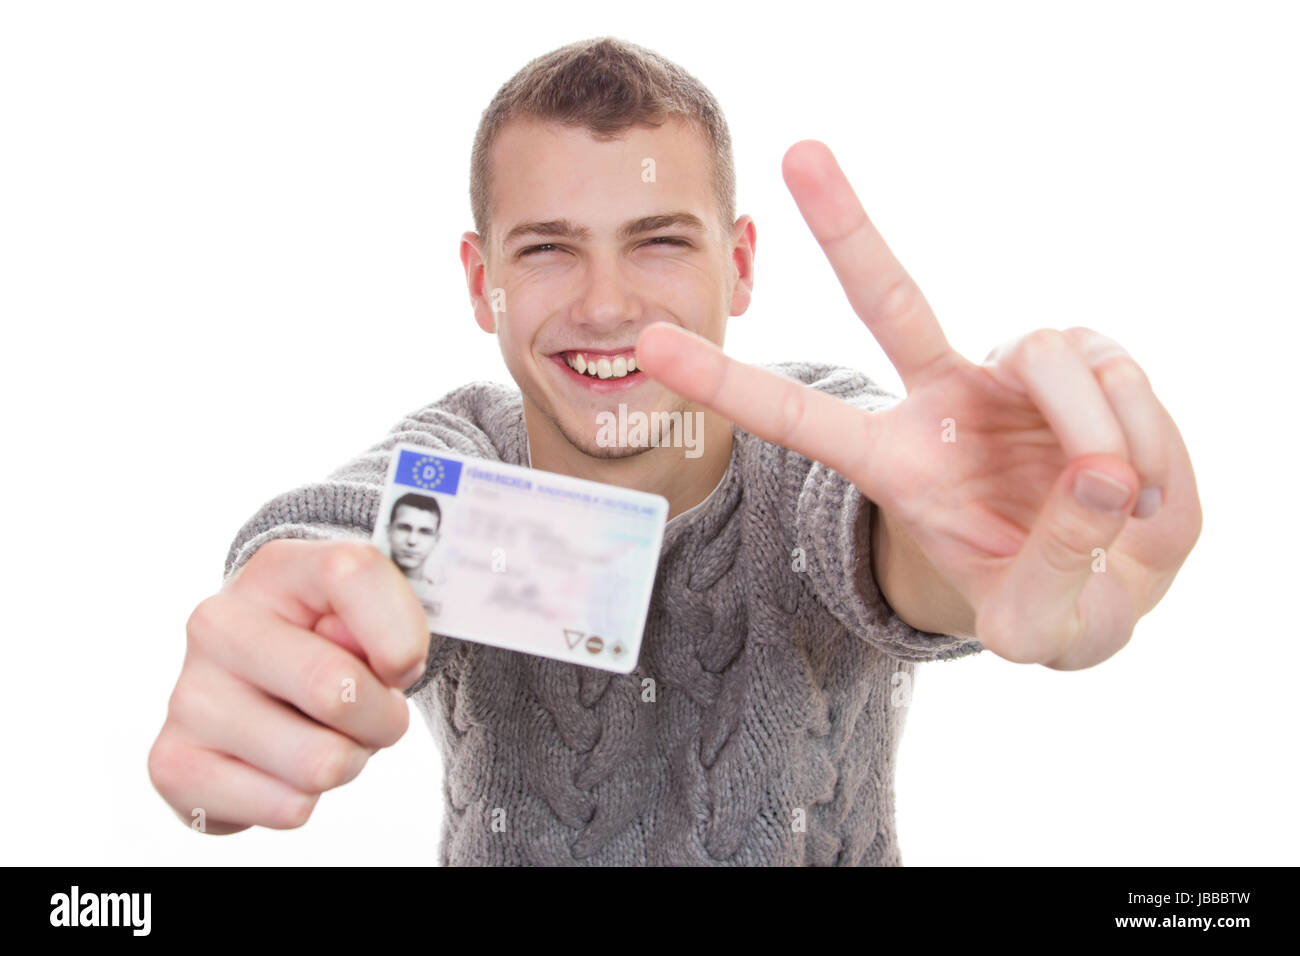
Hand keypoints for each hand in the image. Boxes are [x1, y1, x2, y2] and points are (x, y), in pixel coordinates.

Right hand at [148, 539, 429, 832]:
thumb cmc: (330, 646)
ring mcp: (188, 694)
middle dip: (382, 718)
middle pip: (339, 689)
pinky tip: (280, 765)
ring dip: (345, 762)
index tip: (399, 662)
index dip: (402, 632)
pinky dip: (303, 799)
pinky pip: (288, 809)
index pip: (354, 574)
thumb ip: (396, 620)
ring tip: (321, 734)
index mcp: (276, 569)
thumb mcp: (373, 613)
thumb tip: (385, 668)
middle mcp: (218, 622)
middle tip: (368, 712)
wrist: (263, 686)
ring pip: (320, 763)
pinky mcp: (173, 764)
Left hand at [634, 141, 1201, 668]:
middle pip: (890, 300)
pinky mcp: (1086, 359)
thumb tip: (1097, 475)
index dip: (727, 381)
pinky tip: (1144, 487)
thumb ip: (1056, 569)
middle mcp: (944, 402)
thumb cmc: (1051, 607)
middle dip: (845, 226)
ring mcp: (1012, 373)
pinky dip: (1147, 430)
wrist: (1114, 582)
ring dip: (1099, 433)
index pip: (799, 418)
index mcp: (897, 467)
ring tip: (1119, 505)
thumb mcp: (1038, 628)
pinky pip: (1117, 368)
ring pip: (1050, 352)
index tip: (647, 342)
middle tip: (800, 153)